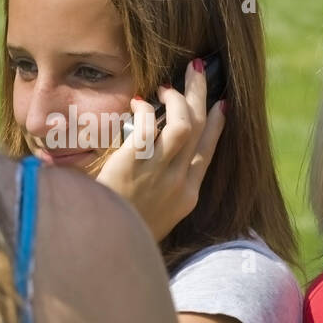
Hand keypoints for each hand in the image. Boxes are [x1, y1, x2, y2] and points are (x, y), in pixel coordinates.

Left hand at [96, 58, 227, 241]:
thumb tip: (154, 156)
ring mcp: (159, 174)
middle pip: (200, 129)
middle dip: (201, 95)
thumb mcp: (153, 216)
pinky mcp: (134, 165)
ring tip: (166, 86)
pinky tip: (136, 104)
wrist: (103, 251)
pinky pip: (147, 127)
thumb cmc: (121, 231)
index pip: (208, 152)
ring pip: (183, 124)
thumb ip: (159, 189)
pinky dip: (144, 110)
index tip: (219, 104)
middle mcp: (179, 184)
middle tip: (197, 70)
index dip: (217, 124)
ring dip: (178, 98)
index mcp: (186, 197)